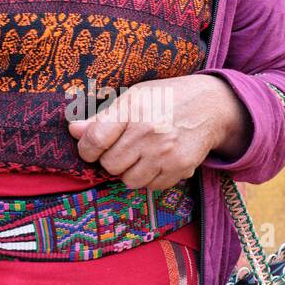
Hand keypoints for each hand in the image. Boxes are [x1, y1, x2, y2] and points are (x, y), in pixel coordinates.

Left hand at [65, 74, 251, 190]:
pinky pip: (152, 186)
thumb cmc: (165, 98)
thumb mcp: (133, 97)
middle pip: (110, 165)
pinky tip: (157, 161)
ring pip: (129, 181)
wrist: (211, 105)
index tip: (91, 148)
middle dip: (111, 160)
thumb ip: (101, 117)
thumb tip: (73, 130)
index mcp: (133, 109)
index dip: (87, 149)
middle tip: (123, 148)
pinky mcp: (181, 168)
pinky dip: (150, 178)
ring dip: (130, 171)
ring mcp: (166, 153)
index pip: (95, 140)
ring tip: (140, 154)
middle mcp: (149, 132)